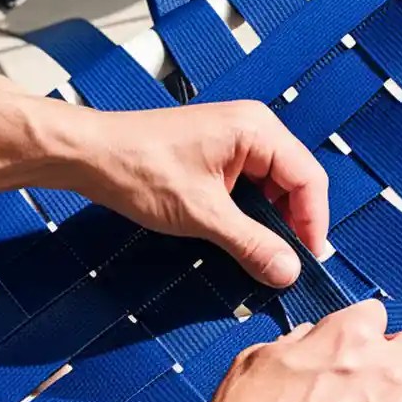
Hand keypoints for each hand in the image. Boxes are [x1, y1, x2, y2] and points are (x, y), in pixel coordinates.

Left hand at [67, 100, 327, 287]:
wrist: (88, 154)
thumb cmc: (139, 170)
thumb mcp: (203, 214)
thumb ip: (251, 244)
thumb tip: (288, 272)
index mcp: (257, 130)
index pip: (308, 179)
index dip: (313, 224)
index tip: (306, 261)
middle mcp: (252, 129)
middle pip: (295, 183)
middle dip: (293, 225)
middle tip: (285, 265)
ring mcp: (234, 141)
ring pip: (273, 188)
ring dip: (270, 223)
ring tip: (263, 256)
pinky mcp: (217, 155)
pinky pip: (250, 187)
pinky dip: (250, 215)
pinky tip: (242, 239)